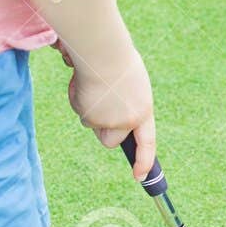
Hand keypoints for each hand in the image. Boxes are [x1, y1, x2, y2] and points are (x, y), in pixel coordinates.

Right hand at [57, 39, 155, 179]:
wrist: (102, 50)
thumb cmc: (115, 57)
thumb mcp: (130, 82)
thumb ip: (126, 101)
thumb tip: (112, 114)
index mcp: (143, 109)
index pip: (147, 142)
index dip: (143, 160)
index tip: (139, 176)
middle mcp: (129, 119)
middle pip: (110, 140)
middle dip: (101, 128)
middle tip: (99, 104)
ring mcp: (110, 120)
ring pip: (91, 123)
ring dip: (88, 108)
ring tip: (94, 84)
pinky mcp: (92, 116)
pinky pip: (80, 112)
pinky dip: (78, 98)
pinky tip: (84, 82)